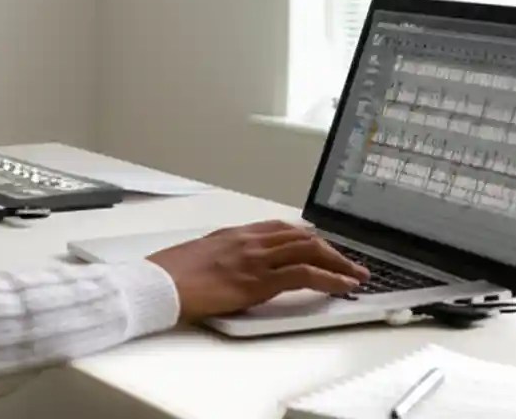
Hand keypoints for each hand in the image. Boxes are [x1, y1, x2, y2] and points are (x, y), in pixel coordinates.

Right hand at [146, 220, 369, 321]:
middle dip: (330, 249)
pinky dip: (330, 278)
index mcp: (236, 234)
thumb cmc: (170, 274)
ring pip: (309, 250)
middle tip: (348, 262)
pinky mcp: (259, 280)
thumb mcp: (201, 255)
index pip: (282, 229)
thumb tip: (235, 269)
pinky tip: (344, 286)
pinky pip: (304, 274)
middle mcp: (250, 240)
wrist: (159, 284)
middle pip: (301, 237)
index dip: (307, 238)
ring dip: (338, 262)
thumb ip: (225, 257)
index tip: (322, 247)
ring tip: (355, 274)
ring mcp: (256, 259)